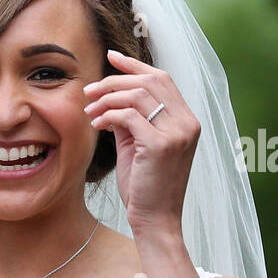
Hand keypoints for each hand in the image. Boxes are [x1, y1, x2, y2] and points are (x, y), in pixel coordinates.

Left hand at [83, 49, 200, 240]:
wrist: (156, 220)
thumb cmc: (146, 186)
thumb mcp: (138, 145)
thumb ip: (131, 119)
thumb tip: (111, 96)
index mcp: (187, 120)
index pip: (162, 79)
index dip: (135, 65)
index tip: (111, 56)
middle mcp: (188, 123)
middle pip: (150, 81)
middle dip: (115, 81)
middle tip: (89, 90)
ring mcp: (177, 133)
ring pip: (138, 96)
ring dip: (107, 98)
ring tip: (89, 110)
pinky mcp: (161, 145)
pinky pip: (128, 116)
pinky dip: (108, 115)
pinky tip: (96, 124)